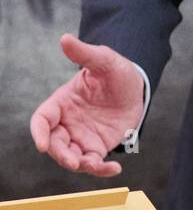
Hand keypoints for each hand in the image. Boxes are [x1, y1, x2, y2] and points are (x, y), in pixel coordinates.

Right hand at [29, 34, 143, 176]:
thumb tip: (65, 38)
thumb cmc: (116, 72)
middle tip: (73, 161)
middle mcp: (68, 122)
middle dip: (60, 154)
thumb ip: (85, 53)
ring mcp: (82, 136)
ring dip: (79, 164)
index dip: (38, 132)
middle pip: (54, 143)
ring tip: (94, 164)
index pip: (42, 119)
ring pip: (72, 156)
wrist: (136, 86)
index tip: (42, 145)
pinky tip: (115, 169)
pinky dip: (101, 170)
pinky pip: (94, 163)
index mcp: (62, 102)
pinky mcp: (98, 146)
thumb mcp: (104, 60)